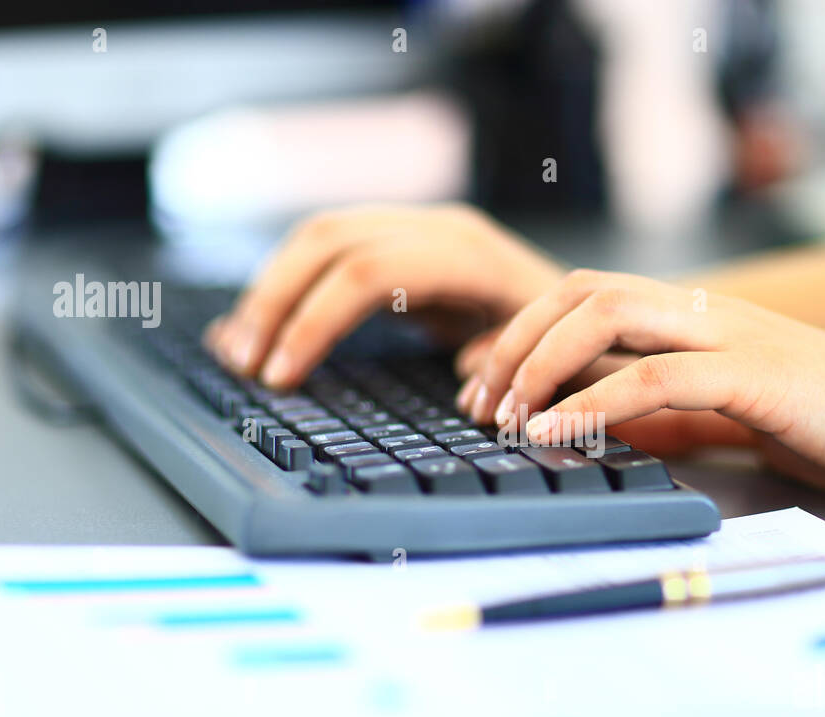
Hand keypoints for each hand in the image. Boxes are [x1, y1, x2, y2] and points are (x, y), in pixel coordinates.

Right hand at [204, 204, 564, 387]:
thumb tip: (470, 381)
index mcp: (469, 254)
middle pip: (328, 240)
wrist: (587, 306)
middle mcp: (435, 227)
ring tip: (237, 354)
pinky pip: (327, 252)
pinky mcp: (398, 244)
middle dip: (274, 302)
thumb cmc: (570, 340)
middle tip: (242, 366)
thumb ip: (511, 367)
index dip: (316, 321)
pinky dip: (286, 287)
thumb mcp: (551, 358)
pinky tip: (257, 328)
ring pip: (317, 238)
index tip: (281, 378)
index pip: (369, 271)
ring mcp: (413, 228)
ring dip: (269, 292)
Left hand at [459, 269, 824, 509]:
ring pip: (610, 313)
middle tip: (478, 400)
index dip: (523, 331)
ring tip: (503, 416)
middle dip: (516, 340)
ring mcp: (734, 335)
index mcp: (698, 319)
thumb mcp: (727, 420)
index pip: (589, 296)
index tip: (480, 382)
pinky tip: (555, 435)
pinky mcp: (759, 375)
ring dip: (541, 363)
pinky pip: (657, 376)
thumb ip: (664, 416)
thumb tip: (594, 428)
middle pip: (585, 290)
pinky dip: (593, 403)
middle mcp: (708, 314)